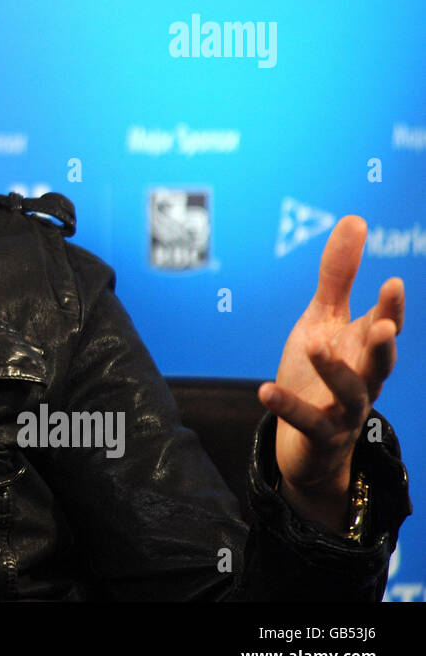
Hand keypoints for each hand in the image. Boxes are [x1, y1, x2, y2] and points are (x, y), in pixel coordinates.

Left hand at [260, 215, 404, 532]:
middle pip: (380, 363)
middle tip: (384, 325)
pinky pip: (307, 420)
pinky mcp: (320, 433)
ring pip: (349, 393)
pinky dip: (288, 405)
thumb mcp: (323, 319)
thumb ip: (338, 275)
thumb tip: (356, 218)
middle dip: (384, 345)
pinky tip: (264, 390)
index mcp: (364, 348)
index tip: (392, 281)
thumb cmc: (318, 370)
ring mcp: (345, 410)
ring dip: (334, 370)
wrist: (308, 438)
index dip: (391, 306)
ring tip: (313, 344)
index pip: (385, 324)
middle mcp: (363, 379)